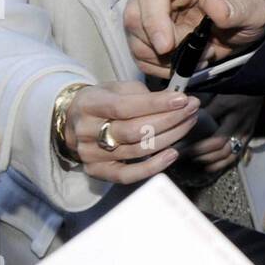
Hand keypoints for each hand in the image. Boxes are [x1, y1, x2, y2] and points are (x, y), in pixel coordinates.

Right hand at [64, 80, 200, 182]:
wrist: (72, 121)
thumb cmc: (102, 102)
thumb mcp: (116, 89)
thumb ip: (141, 94)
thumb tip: (174, 101)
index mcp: (89, 104)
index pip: (126, 107)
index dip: (157, 104)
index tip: (182, 99)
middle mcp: (87, 132)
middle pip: (135, 130)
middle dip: (170, 119)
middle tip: (192, 109)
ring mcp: (91, 154)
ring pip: (137, 151)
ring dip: (170, 137)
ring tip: (188, 123)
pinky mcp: (98, 172)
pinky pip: (128, 175)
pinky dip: (153, 167)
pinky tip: (173, 154)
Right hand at [124, 0, 264, 78]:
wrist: (243, 27)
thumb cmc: (247, 10)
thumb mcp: (253, 10)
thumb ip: (237, 9)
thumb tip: (214, 6)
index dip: (154, 19)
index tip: (166, 47)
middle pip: (135, 14)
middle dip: (159, 43)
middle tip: (189, 54)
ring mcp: (150, 6)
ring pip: (134, 36)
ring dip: (162, 57)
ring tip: (195, 56)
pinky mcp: (147, 28)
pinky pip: (139, 53)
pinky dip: (159, 66)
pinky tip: (184, 62)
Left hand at [184, 94, 259, 173]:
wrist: (260, 86)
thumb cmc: (236, 86)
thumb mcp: (218, 89)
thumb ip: (203, 101)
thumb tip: (184, 111)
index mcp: (228, 106)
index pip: (208, 125)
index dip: (195, 138)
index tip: (180, 143)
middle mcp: (238, 121)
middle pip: (219, 144)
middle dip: (200, 152)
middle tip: (184, 154)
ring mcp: (245, 131)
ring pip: (228, 153)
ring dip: (211, 160)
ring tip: (196, 160)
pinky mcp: (248, 137)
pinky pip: (236, 155)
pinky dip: (221, 163)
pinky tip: (210, 166)